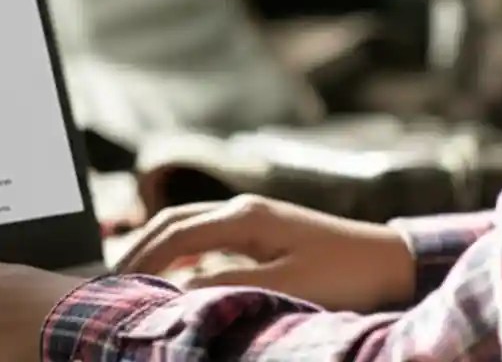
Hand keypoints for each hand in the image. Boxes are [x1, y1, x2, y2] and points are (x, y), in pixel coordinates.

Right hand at [116, 194, 414, 311]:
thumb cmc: (346, 274)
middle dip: (139, 249)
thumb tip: (179, 292)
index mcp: (245, 217)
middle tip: (109, 281)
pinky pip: (207, 238)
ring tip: (132, 278)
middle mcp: (243, 208)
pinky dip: (181, 254)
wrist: (391, 260)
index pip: (175, 235)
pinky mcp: (263, 231)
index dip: (142, 261)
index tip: (116, 287)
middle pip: (173, 222)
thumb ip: (230, 285)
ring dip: (157, 249)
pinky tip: (174, 278)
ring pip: (188, 226)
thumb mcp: (287, 285)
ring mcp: (253, 217)